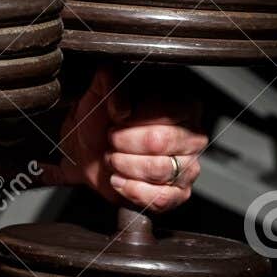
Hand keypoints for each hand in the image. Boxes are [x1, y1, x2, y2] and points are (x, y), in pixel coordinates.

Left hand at [48, 66, 207, 213]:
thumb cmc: (99, 123)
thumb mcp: (98, 94)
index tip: (114, 119)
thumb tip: (114, 83)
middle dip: (125, 144)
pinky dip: (134, 191)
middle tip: (112, 142)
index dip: (131, 119)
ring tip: (114, 160)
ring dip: (126, 167)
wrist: (86, 155)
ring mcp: (188, 166)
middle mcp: (191, 135)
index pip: (164, 111)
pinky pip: (162, 198)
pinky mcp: (178, 193)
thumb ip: (107, 78)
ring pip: (160, 170)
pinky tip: (121, 181)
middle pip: (160, 141)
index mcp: (181, 106)